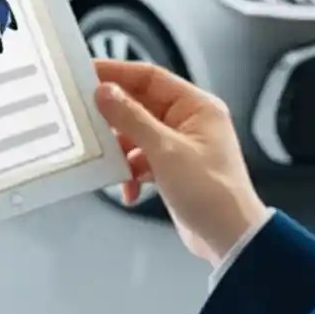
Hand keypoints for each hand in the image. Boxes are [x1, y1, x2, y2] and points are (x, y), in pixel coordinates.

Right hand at [94, 60, 267, 266]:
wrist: (230, 240)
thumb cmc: (210, 192)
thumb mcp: (166, 152)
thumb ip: (132, 119)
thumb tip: (104, 92)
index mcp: (197, 106)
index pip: (150, 77)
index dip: (117, 73)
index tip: (86, 74)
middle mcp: (189, 121)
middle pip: (140, 106)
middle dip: (114, 118)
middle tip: (85, 120)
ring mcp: (180, 145)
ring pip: (137, 135)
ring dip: (121, 151)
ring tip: (110, 165)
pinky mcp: (172, 168)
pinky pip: (141, 159)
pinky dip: (131, 172)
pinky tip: (129, 190)